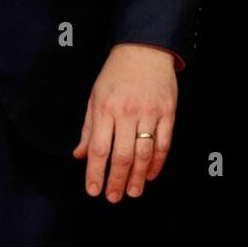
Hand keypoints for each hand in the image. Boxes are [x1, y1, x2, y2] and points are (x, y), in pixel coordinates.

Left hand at [71, 43, 176, 201]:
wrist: (143, 48)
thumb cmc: (116, 73)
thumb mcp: (95, 96)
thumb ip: (88, 128)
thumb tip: (79, 155)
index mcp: (105, 107)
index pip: (99, 148)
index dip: (95, 173)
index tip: (93, 190)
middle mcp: (127, 111)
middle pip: (122, 155)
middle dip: (116, 181)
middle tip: (113, 198)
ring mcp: (149, 112)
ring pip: (144, 153)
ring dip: (138, 177)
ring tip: (132, 192)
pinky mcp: (167, 112)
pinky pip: (164, 144)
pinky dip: (158, 163)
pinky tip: (151, 175)